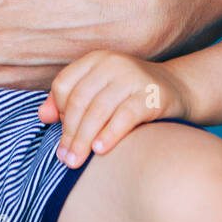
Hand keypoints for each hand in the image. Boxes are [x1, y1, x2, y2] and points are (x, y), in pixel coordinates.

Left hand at [39, 51, 194, 167]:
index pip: (64, 85)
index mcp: (96, 60)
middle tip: (65, 159)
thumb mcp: (100, 90)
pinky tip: (100, 150)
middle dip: (69, 133)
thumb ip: (70, 101)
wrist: (178, 89)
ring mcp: (133, 77)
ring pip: (98, 110)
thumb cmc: (130, 95)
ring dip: (84, 139)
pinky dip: (110, 133)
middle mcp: (112, 63)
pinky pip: (125, 115)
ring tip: (77, 161)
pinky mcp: (152, 94)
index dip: (59, 113)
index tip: (63, 137)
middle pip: (79, 100)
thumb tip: (43, 116)